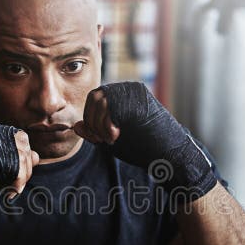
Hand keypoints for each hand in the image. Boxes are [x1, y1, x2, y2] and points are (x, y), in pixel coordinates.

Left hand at [75, 81, 215, 197]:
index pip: (94, 98)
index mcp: (123, 95)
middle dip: (93, 121)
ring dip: (99, 124)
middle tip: (103, 140)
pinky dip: (107, 124)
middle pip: (94, 96)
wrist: (168, 155)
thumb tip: (76, 125)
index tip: (97, 139)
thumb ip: (94, 132)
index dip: (89, 119)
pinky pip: (111, 106)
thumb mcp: (111, 140)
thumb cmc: (142, 148)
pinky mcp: (139, 100)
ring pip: (101, 100)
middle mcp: (129, 89)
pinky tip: (117, 136)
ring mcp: (135, 92)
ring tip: (111, 139)